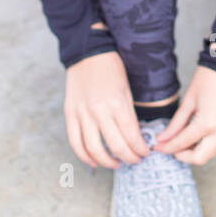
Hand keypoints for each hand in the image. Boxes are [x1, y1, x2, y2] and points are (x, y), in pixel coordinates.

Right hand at [63, 50, 151, 169]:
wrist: (88, 52)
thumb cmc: (111, 68)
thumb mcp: (126, 89)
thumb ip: (129, 114)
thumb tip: (136, 137)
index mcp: (117, 103)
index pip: (132, 136)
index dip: (141, 149)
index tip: (146, 152)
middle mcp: (99, 111)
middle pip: (116, 146)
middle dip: (129, 158)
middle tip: (136, 160)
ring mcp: (82, 113)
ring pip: (94, 149)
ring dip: (108, 162)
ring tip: (117, 164)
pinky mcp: (70, 114)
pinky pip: (75, 142)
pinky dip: (84, 156)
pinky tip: (94, 162)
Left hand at [153, 65, 215, 164]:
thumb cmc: (209, 78)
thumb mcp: (189, 100)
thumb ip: (176, 124)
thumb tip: (163, 138)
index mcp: (208, 123)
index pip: (183, 143)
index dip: (167, 147)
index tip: (157, 146)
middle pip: (200, 158)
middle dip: (182, 155)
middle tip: (169, 147)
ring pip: (211, 153)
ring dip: (195, 151)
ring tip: (181, 141)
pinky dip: (205, 144)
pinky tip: (195, 135)